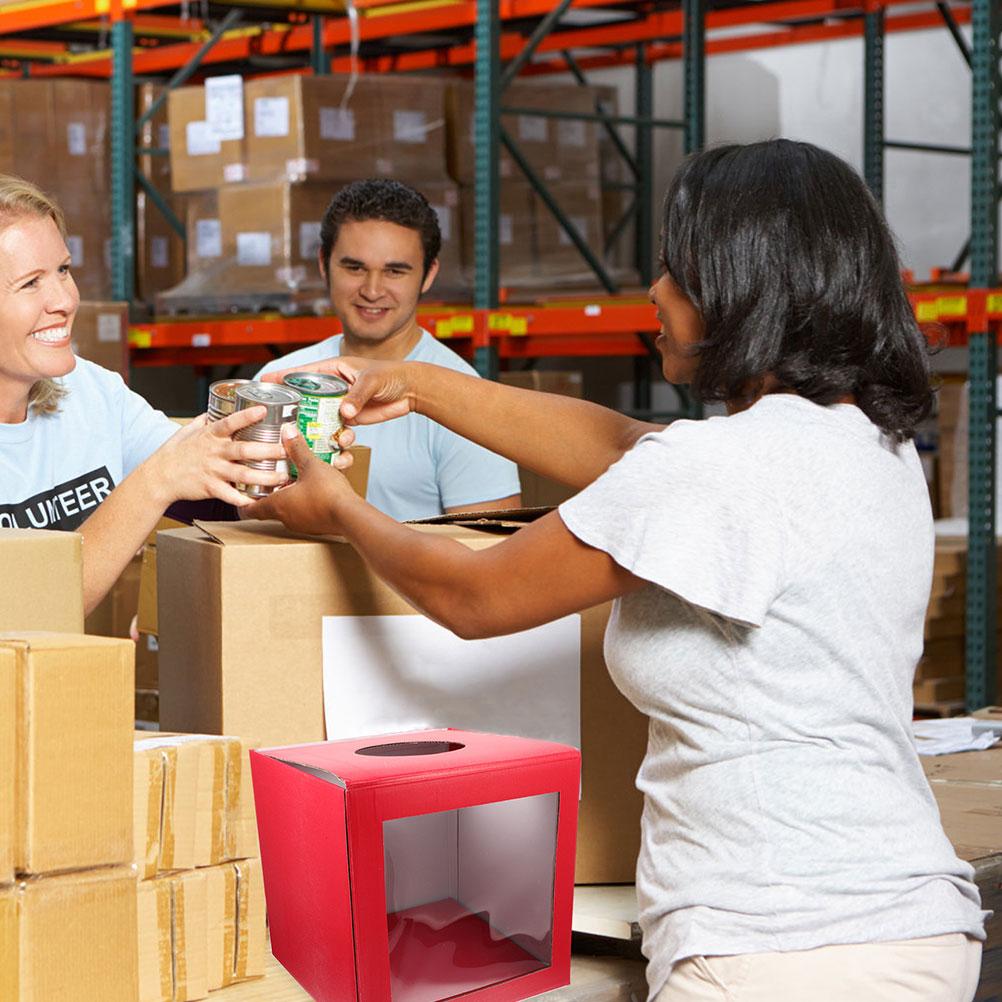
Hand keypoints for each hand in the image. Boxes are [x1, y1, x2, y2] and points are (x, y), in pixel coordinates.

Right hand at [146, 408, 288, 508]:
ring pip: (243, 473)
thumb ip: (206, 421)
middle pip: (244, 449)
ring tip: (282, 477)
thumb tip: (217, 409)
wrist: (158, 477)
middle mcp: (213, 452)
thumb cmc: (175, 453)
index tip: (263, 410)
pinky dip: (244, 499)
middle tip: (286, 450)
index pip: (230, 422)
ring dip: (265, 476)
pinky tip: (260, 501)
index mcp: (210, 436)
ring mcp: (212, 470)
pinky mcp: (210, 487)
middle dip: (268, 450)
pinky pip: (231, 495)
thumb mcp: (188, 431)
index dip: (246, 416)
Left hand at [243, 427, 353, 534]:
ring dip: (291, 498)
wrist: (351, 515)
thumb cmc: (327, 493)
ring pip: (290, 510)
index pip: (251, 509)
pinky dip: (307, 503)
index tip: (243, 494)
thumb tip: (288, 431)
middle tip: (271, 482)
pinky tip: (316, 491)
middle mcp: (287, 518)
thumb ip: (298, 449)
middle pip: (271, 508)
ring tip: (295, 483)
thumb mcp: (311, 465)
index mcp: (278, 505)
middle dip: (271, 494)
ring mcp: (302, 524)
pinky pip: (307, 513)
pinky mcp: (317, 526)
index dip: (245, 502)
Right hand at [261, 356, 415, 425]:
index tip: (263, 382)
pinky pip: (337, 431)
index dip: (282, 377)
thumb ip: (357, 395)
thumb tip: (344, 414)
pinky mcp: (351, 419)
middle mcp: (333, 387)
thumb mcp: (372, 380)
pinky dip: (338, 440)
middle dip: (297, 412)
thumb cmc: (391, 374)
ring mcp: (340, 404)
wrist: (411, 390)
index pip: (302, 372)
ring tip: (325, 437)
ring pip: (320, 419)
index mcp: (333, 369)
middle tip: (286, 424)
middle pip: (305, 399)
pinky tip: (344, 444)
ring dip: (320, 431)